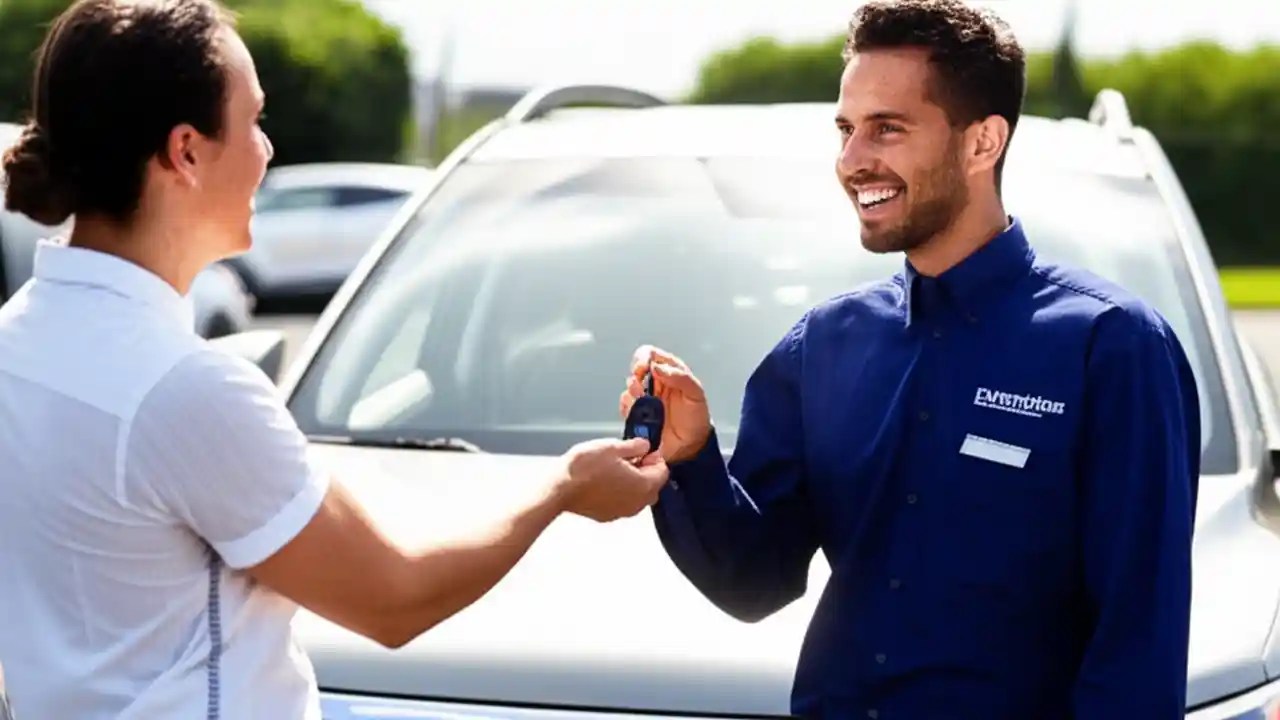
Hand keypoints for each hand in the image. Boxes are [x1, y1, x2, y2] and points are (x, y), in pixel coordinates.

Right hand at [558, 437, 669, 522]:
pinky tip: (602, 481)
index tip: (640, 449)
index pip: (663, 470)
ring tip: (612, 468)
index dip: (653, 457)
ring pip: (637, 495)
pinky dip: (618, 492)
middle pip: (652, 485)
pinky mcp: (608, 516)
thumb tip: (645, 446)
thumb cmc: (585, 467)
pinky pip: (621, 502)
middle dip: (644, 470)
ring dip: (631, 482)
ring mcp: (623, 512)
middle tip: (626, 457)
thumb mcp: (613, 447)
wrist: (559, 489)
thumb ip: (635, 446)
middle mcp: (638, 504)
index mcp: (644, 486)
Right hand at [620, 345, 710, 463]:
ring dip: (632, 393)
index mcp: (670, 372)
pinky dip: (628, 407)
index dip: (643, 358)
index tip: (644, 369)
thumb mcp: (696, 394)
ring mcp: (645, 398)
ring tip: (642, 402)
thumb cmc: (696, 419)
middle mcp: (656, 382)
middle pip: (635, 369)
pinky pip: (625, 405)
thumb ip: (680, 377)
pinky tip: (640, 414)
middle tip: (642, 388)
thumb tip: (658, 367)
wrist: (690, 447)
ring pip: (629, 387)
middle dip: (636, 376)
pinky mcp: (637, 413)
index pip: (650, 354)